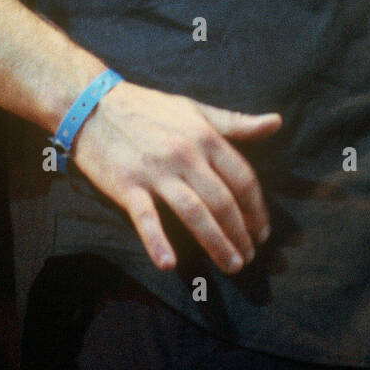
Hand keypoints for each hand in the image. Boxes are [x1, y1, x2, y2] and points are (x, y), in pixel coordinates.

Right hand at [70, 79, 281, 274]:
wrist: (93, 104)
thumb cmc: (148, 108)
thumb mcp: (195, 110)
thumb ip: (235, 122)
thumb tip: (276, 122)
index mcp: (205, 136)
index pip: (242, 178)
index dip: (257, 209)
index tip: (262, 231)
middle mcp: (185, 154)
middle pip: (223, 201)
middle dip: (241, 233)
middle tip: (249, 257)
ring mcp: (156, 171)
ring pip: (195, 213)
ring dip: (217, 243)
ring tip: (231, 265)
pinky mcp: (127, 186)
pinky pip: (146, 217)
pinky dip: (157, 241)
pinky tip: (169, 264)